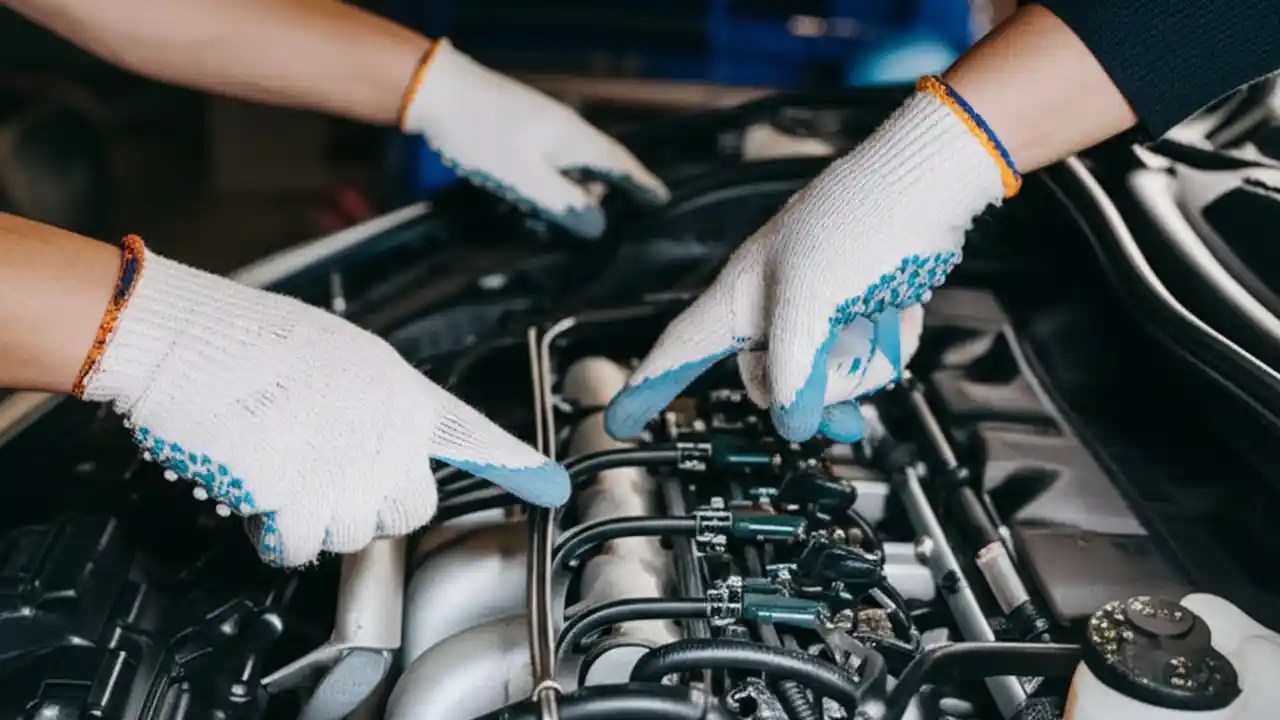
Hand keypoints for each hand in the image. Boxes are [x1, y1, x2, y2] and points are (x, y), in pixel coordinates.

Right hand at [79, 241, 568, 566]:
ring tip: (279, 468)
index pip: (472, 432)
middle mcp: (388, 434)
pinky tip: (254, 487)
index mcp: (401, 391)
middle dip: (371, 505)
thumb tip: (368, 436)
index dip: (516, 464)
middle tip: (327, 476)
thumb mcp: (336, 354)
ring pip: (352, 534)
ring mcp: (348, 469)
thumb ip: (371, 401)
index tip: (552, 485)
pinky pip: (298, 546)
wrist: (188, 339)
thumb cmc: (246, 337)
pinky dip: (273, 531)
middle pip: (410, 509)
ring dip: (314, 517)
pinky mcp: (301, 499)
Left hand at [401, 39, 668, 237]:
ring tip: (553, 227)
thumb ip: (564, 205)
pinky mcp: (519, 132)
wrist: (435, 93)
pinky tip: (527, 206)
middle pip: (598, 171)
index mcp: (574, 138)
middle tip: (609, 230)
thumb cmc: (480, 135)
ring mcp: (541, 129)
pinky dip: (547, 188)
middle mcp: (565, 131)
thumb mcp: (524, 180)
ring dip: (568, 198)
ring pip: (569, 170)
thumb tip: (599, 227)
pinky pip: (546, 166)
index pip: (621, 165)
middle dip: (604, 199)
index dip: (643, 186)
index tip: (664, 202)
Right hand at [605, 79, 1017, 441]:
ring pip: (826, 377)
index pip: (677, 350)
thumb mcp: (811, 303)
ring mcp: (817, 310)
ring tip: (879, 315)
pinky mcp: (857, 312)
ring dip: (864, 358)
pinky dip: (890, 341)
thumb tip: (791, 423)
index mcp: (740, 293)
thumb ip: (791, 371)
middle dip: (818, 388)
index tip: (619, 420)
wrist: (930, 180)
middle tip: (846, 373)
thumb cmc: (862, 215)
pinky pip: (865, 357)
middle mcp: (772, 305)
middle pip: (772, 383)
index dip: (647, 387)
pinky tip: (897, 308)